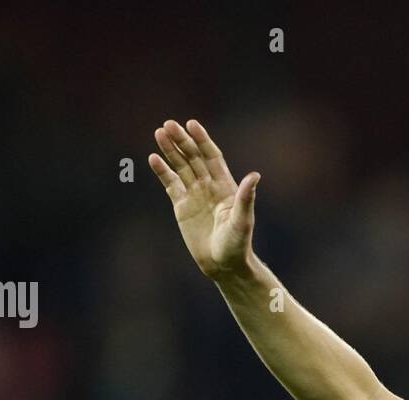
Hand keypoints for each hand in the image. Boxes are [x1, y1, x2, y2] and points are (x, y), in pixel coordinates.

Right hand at [149, 119, 259, 279]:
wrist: (223, 265)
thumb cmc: (237, 244)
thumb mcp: (242, 220)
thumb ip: (245, 198)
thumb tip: (254, 176)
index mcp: (225, 186)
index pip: (212, 157)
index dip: (202, 140)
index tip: (191, 124)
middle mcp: (209, 186)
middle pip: (193, 157)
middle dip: (182, 141)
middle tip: (168, 124)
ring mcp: (194, 195)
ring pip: (180, 167)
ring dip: (170, 151)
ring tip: (159, 133)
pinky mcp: (182, 207)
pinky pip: (171, 184)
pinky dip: (162, 172)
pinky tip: (153, 158)